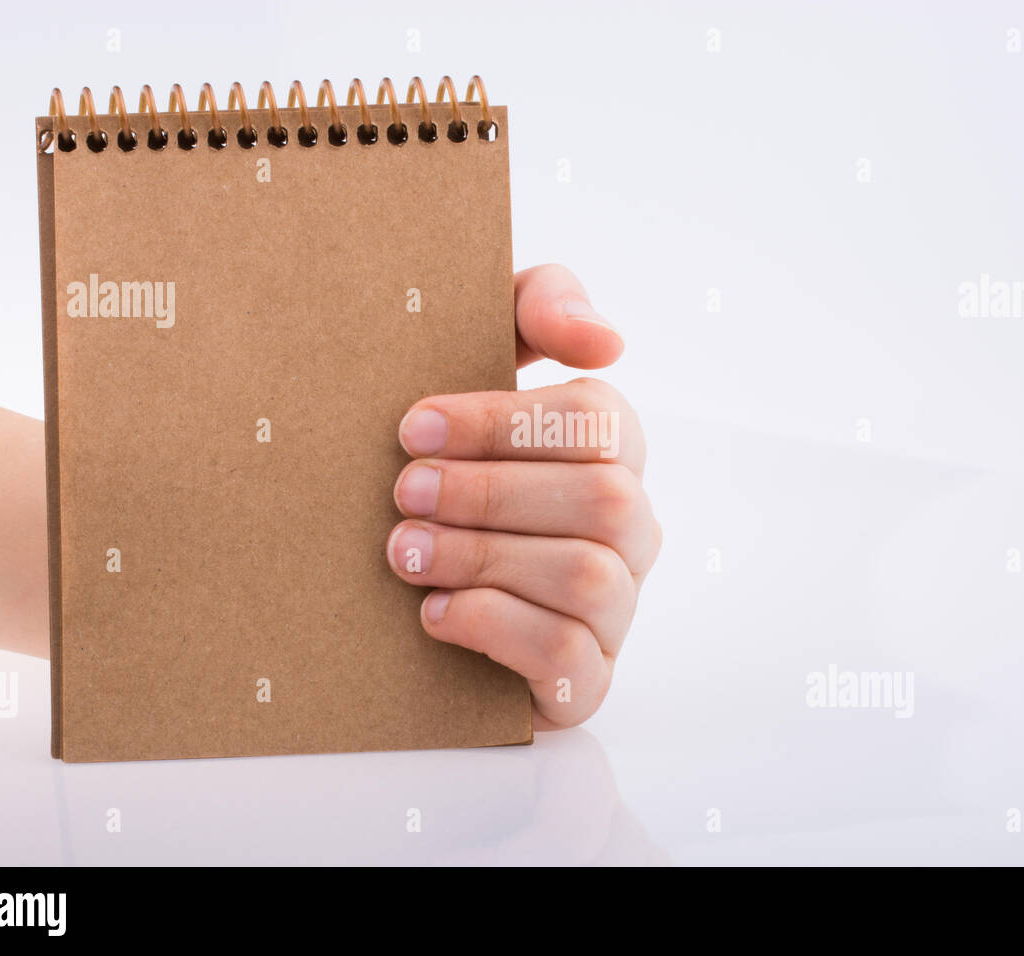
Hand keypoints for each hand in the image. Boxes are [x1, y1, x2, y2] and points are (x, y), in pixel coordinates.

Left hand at [386, 264, 660, 728]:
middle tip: (405, 493)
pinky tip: (435, 612)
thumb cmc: (445, 458)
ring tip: (406, 553)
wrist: (393, 587)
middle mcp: (629, 530)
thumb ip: (540, 309)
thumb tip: (607, 339)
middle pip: (603, 500)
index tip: (413, 428)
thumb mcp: (478, 358)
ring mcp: (615, 608)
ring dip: (485, 557)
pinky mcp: (583, 681)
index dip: (506, 422)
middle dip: (491, 493)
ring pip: (588, 577)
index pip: (598, 420)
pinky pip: (570, 657)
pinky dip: (494, 627)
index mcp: (612, 452)